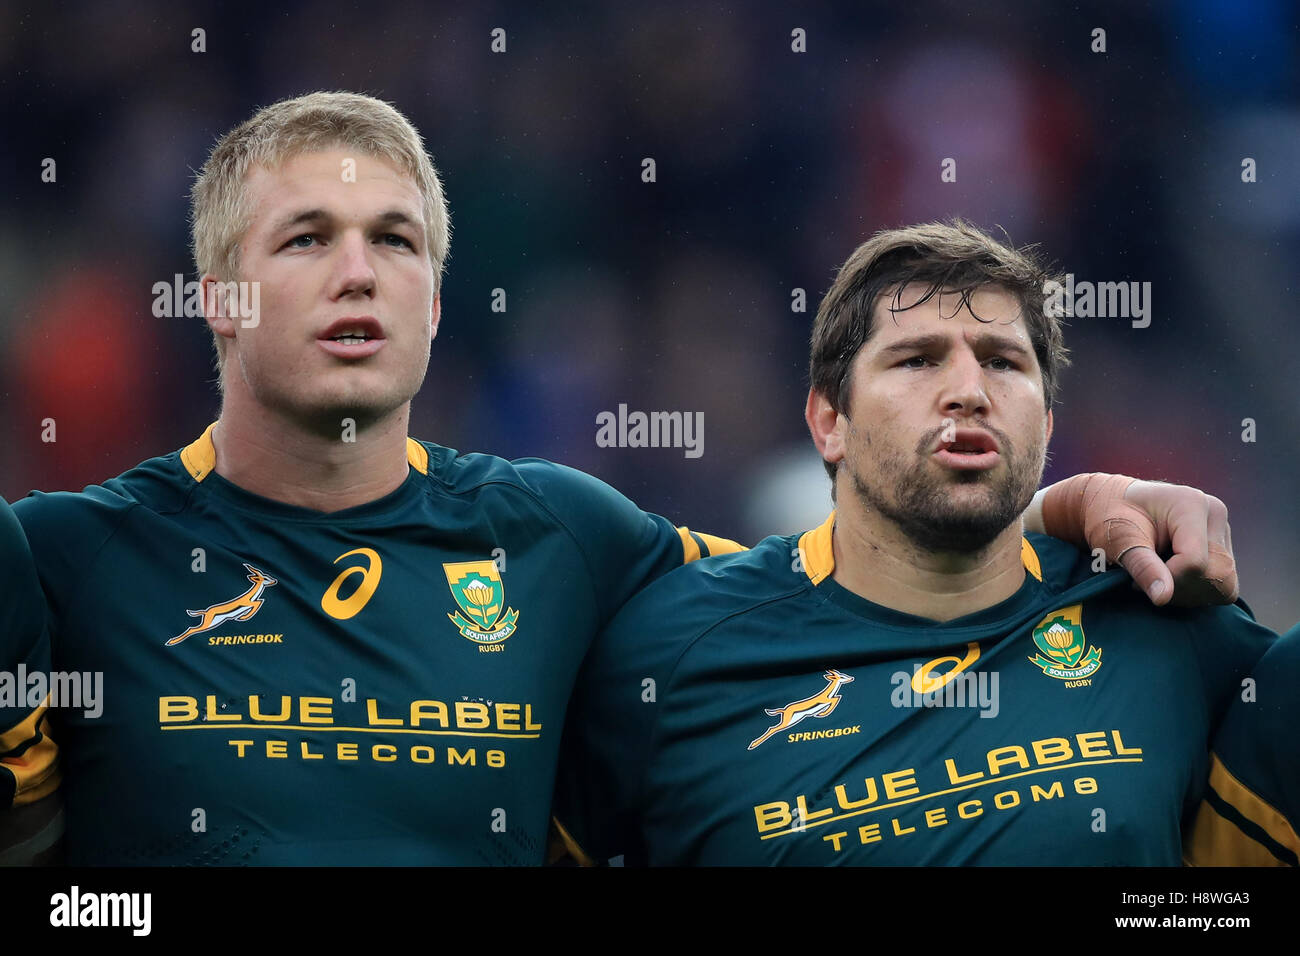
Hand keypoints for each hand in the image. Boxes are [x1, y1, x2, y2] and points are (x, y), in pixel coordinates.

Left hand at [1038, 474, 1238, 606]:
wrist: (1109, 506)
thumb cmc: (1109, 517)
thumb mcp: (1118, 540)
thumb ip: (1142, 566)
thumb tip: (1163, 598)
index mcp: (1191, 504)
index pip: (1195, 561)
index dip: (1166, 578)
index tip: (1133, 579)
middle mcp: (1214, 515)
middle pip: (1218, 573)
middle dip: (1180, 588)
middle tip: (1144, 582)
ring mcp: (1220, 531)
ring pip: (1225, 583)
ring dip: (1189, 592)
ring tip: (1156, 576)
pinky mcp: (1221, 547)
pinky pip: (1223, 584)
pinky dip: (1196, 591)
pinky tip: (1168, 578)